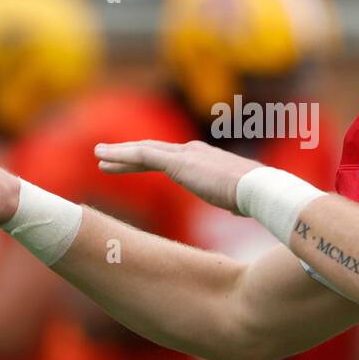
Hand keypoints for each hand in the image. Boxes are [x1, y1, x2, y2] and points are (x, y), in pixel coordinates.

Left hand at [94, 139, 261, 213]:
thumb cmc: (256, 196)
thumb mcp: (241, 197)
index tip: (136, 166)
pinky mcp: (177, 162)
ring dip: (119, 153)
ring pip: (143, 151)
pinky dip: (120, 155)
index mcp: (207, 160)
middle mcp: (193, 152)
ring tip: (99, 155)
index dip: (151, 163)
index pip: (172, 159)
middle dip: (130, 156)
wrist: (259, 188)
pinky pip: (142, 155)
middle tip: (107, 158)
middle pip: (153, 152)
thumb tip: (237, 207)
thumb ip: (234, 199)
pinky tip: (103, 158)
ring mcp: (184, 155)